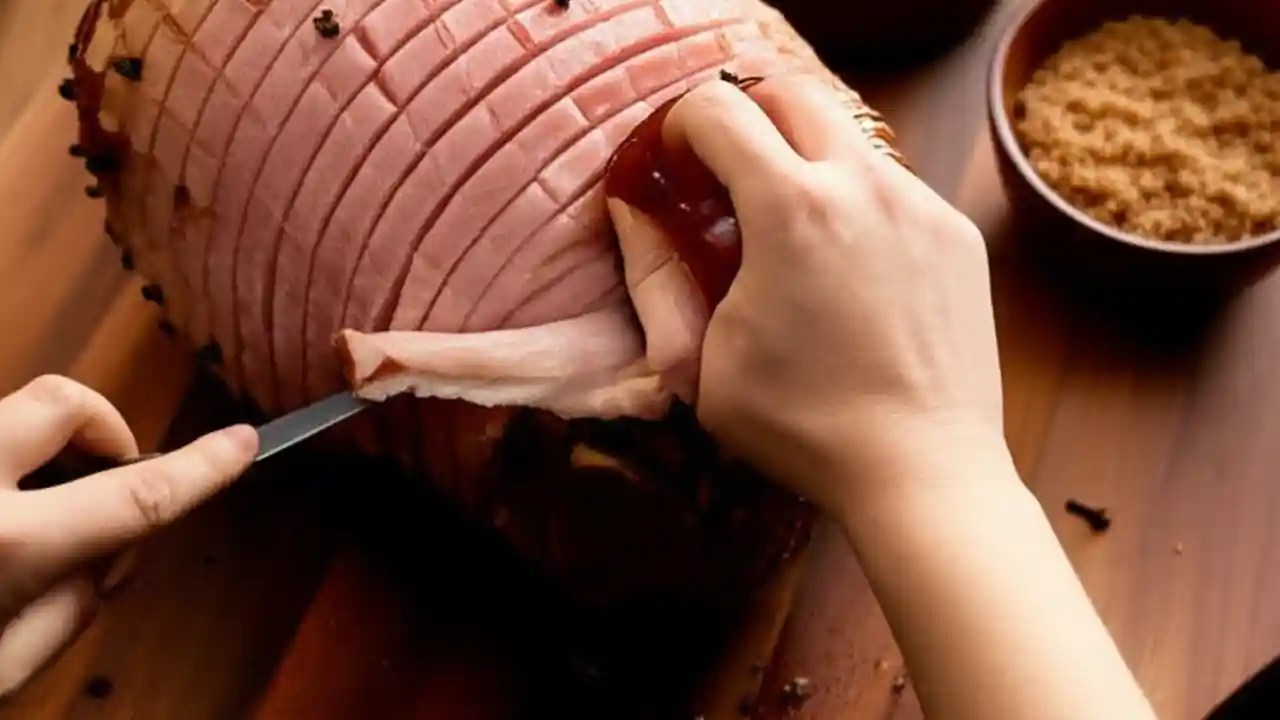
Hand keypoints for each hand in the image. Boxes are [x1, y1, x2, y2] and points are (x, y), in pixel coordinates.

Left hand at [0, 376, 256, 696]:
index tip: (243, 442)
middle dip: (100, 429)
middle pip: (62, 402)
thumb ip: (65, 612)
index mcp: (9, 543)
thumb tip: (100, 558)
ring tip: (27, 517)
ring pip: (9, 412)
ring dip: (37, 455)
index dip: (200, 468)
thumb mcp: (3, 675)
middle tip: (99, 483)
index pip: (136, 495)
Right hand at [664, 78, 1003, 512]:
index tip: (674, 162)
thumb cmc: (803, 428)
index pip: (718, 109)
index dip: (680, 124)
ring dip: (806, 160)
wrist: (925, 471)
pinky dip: (857, 204)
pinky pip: (894, 188)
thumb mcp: (702, 365)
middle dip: (748, 116)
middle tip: (727, 174)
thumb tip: (632, 213)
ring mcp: (920, 205)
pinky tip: (850, 271)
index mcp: (791, 209)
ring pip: (849, 139)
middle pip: (791, 93)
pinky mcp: (956, 235)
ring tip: (791, 233)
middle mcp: (864, 185)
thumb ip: (657, 279)